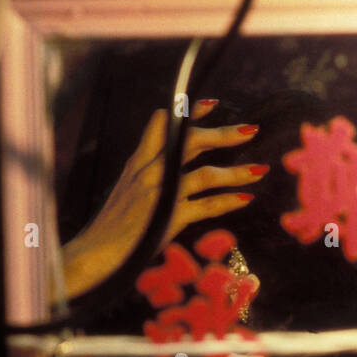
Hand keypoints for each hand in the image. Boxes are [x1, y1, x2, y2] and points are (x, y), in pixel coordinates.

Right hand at [62, 103, 266, 298]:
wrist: (96, 252)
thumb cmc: (113, 227)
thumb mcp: (127, 192)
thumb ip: (148, 177)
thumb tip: (173, 171)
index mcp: (138, 163)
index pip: (164, 124)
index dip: (189, 112)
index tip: (213, 103)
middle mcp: (149, 171)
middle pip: (190, 141)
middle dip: (223, 134)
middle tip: (250, 130)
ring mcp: (160, 193)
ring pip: (205, 174)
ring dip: (236, 172)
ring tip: (259, 170)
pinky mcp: (169, 217)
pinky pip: (206, 205)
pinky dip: (228, 201)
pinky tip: (245, 199)